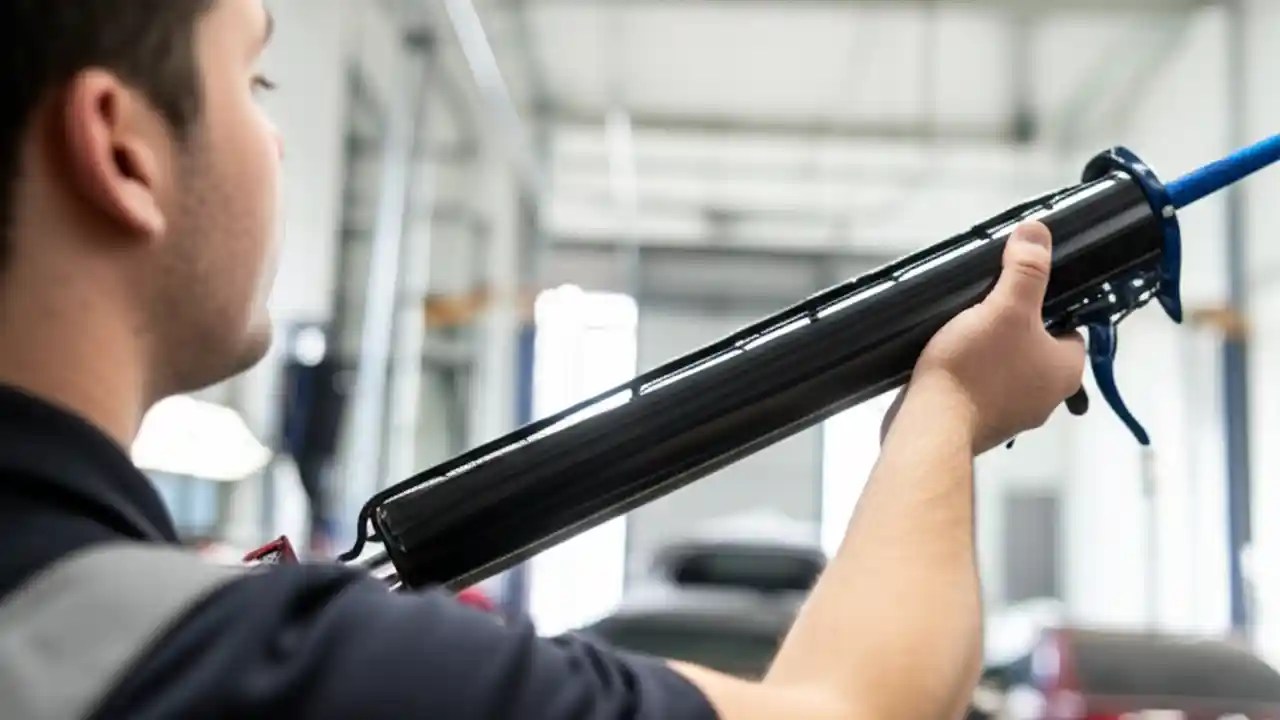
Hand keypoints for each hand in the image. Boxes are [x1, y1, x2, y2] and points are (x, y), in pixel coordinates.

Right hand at [883, 221, 1085, 453]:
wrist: (932, 423)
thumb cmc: (975, 368)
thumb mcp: (1005, 307)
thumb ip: (1026, 269)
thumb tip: (1038, 232)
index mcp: (1066, 371)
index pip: (1072, 329)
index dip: (1049, 308)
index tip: (1023, 295)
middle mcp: (1047, 398)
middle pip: (1038, 349)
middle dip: (1014, 330)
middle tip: (988, 309)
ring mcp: (1013, 416)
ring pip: (1009, 371)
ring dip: (991, 354)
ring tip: (965, 332)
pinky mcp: (981, 425)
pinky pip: (982, 391)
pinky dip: (970, 376)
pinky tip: (951, 361)